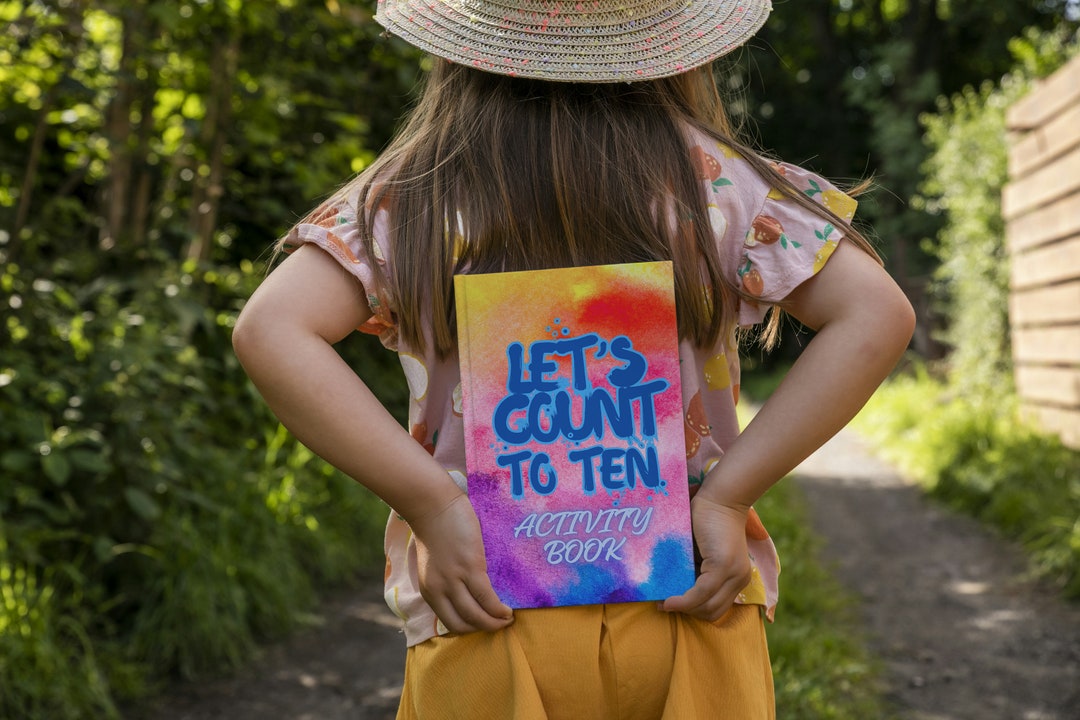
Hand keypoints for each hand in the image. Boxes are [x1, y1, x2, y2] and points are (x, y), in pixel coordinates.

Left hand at [409, 493, 513, 633]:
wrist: (433, 506)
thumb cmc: (436, 530)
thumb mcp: (435, 566)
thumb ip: (447, 582)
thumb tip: (469, 593)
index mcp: (430, 591)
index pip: (451, 622)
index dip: (470, 629)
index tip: (485, 624)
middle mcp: (440, 590)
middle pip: (464, 623)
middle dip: (484, 628)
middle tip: (500, 625)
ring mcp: (455, 580)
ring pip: (477, 615)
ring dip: (495, 622)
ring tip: (507, 618)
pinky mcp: (470, 568)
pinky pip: (487, 598)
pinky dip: (499, 609)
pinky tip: (508, 609)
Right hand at [662, 497, 751, 621]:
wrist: (720, 498)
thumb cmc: (707, 521)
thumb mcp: (703, 554)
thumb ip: (696, 571)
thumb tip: (674, 589)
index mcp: (736, 579)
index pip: (716, 608)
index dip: (694, 611)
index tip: (673, 606)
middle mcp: (739, 580)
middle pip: (712, 612)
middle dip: (688, 613)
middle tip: (667, 604)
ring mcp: (732, 574)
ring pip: (707, 606)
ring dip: (685, 608)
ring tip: (666, 602)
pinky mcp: (722, 565)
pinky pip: (702, 592)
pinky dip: (684, 601)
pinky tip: (669, 600)